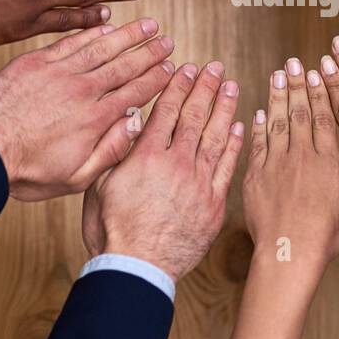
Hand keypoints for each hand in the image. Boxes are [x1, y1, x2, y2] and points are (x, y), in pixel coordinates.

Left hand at [0, 18, 176, 200]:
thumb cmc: (28, 171)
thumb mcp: (77, 177)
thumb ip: (112, 151)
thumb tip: (137, 123)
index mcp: (96, 119)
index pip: (137, 92)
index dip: (158, 78)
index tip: (172, 67)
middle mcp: (82, 91)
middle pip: (125, 65)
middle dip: (150, 52)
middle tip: (168, 41)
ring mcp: (59, 73)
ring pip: (102, 47)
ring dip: (128, 35)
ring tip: (148, 25)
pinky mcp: (36, 62)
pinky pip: (71, 42)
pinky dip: (92, 32)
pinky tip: (106, 26)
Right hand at [81, 62, 243, 280]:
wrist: (138, 269)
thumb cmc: (112, 232)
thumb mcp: (99, 186)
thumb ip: (115, 152)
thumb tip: (129, 122)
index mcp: (146, 156)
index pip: (166, 110)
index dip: (178, 86)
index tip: (187, 69)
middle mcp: (176, 163)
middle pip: (194, 116)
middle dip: (205, 88)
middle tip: (215, 68)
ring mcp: (199, 183)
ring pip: (215, 136)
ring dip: (224, 108)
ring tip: (232, 87)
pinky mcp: (214, 204)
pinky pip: (227, 167)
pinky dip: (234, 144)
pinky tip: (239, 127)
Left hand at [242, 59, 338, 269]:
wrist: (291, 250)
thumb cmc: (322, 237)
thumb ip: (336, 185)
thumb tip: (337, 176)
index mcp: (328, 161)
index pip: (324, 118)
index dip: (320, 93)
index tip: (316, 74)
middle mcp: (303, 155)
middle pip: (300, 112)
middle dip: (297, 84)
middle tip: (293, 63)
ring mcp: (277, 162)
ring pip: (277, 121)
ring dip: (277, 96)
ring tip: (277, 74)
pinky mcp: (257, 174)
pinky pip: (257, 144)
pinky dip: (258, 126)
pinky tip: (257, 112)